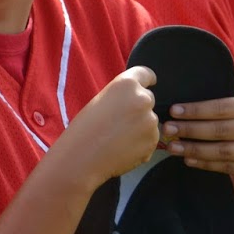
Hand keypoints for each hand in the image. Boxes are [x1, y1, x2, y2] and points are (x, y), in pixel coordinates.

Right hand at [64, 66, 162, 187]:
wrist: (81, 158)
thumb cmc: (84, 129)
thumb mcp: (101, 100)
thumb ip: (122, 96)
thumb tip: (138, 99)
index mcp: (127, 84)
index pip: (146, 74)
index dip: (147, 80)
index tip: (151, 82)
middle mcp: (143, 99)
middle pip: (148, 100)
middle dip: (139, 109)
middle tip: (119, 122)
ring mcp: (150, 121)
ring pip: (149, 122)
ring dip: (140, 128)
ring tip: (116, 138)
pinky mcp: (152, 141)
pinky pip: (149, 140)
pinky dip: (140, 145)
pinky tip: (121, 149)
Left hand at [162, 93, 233, 180]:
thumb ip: (219, 108)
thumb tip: (180, 109)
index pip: (222, 108)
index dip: (196, 110)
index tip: (174, 111)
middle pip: (221, 130)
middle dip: (191, 129)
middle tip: (168, 129)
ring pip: (223, 151)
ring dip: (194, 149)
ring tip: (173, 147)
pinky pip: (227, 167)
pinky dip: (205, 163)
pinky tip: (188, 159)